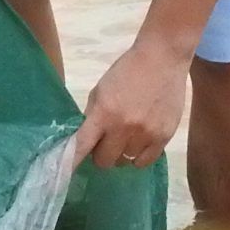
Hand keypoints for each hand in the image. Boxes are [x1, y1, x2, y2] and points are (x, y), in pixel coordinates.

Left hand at [72, 39, 190, 169]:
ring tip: (129, 135)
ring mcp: (146, 134)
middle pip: (104, 161)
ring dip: (123, 152)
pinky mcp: (164, 136)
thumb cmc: (128, 70)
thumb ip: (93, 116)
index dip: (72, 162)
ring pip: (125, 161)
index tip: (65, 173)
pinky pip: (145, 161)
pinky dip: (139, 156)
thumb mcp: (102, 89)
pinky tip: (140, 142)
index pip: (82, 146)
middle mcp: (124, 127)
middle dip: (102, 153)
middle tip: (108, 140)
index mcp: (104, 112)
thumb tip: (86, 140)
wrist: (163, 57)